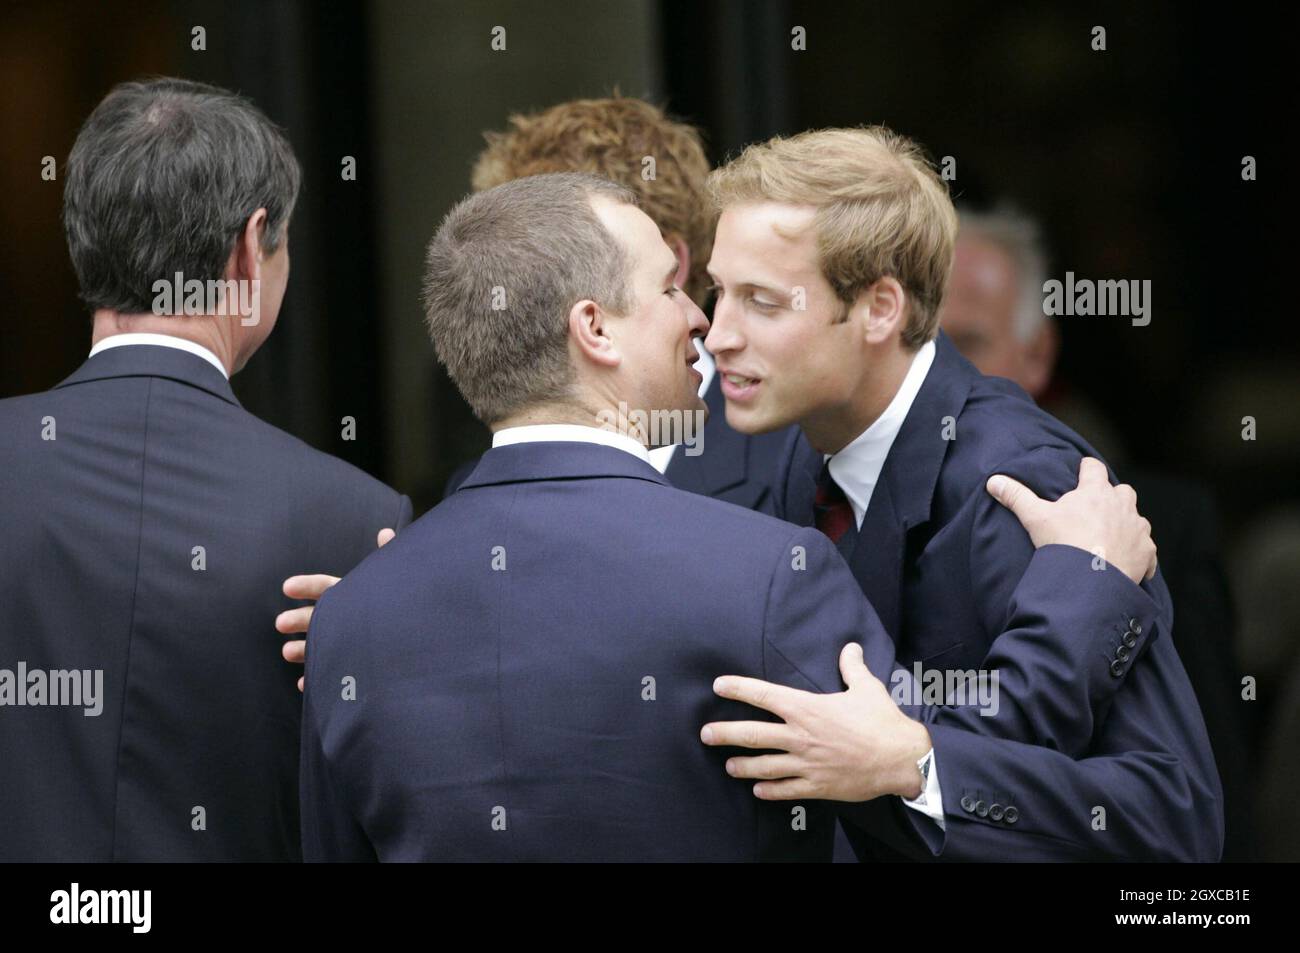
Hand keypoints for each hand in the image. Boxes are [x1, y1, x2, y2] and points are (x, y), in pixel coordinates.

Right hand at [277, 527, 394, 690]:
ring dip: (303, 649)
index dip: (308, 586)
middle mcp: (349, 620)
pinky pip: (333, 675)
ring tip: (287, 652)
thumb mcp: (398, 579)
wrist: (428, 645)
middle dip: (299, 619)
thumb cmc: (408, 607)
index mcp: (355, 596)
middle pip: (319, 618)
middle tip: (280, 623)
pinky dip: (318, 679)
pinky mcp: (355, 669)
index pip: (327, 587)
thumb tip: (386, 532)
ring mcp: (350, 645)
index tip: (287, 587)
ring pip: (322, 646)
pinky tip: (306, 683)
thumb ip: (390, 558)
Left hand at [700, 643, 931, 801]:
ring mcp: (807, 764)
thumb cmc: (883, 722)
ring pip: (764, 766)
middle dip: (725, 733)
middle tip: (705, 734)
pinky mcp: (817, 786)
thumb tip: (851, 647)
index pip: (764, 695)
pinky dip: (770, 791)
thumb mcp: (867, 688)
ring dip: (743, 766)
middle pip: (753, 734)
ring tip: (729, 766)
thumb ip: (852, 667)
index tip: (719, 686)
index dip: (739, 689)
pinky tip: (757, 790)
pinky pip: (786, 790)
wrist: (902, 759)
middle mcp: (801, 736)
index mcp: (808, 709)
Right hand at [986, 457, 1156, 583]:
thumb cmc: (1064, 543)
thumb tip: (993, 481)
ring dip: (1127, 524)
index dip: (1087, 468)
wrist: (1091, 580)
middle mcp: (1122, 505)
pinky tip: (1132, 562)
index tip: (1082, 470)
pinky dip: (1140, 554)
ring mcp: (1137, 529)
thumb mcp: (1035, 517)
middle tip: (1096, 508)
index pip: (1093, 468)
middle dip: (1112, 497)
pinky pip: (1148, 550)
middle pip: (1122, 491)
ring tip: (1112, 536)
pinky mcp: (1146, 552)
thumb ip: (1016, 496)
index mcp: (1096, 492)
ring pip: (1137, 519)